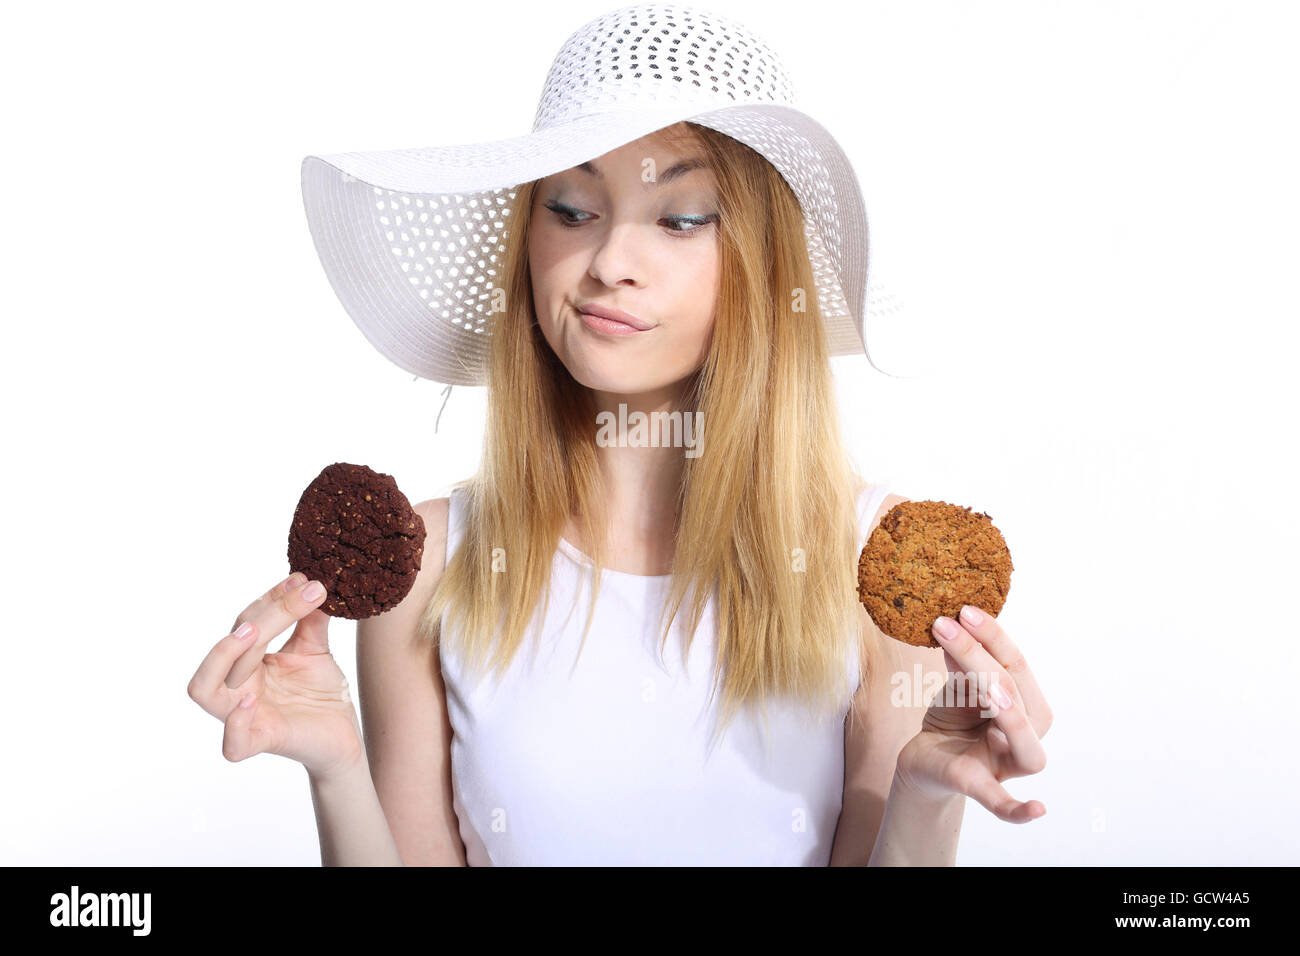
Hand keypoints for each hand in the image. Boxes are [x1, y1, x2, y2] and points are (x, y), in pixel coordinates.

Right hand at [187, 572, 364, 780]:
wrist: (343, 736)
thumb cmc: (321, 693)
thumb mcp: (315, 651)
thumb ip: (310, 621)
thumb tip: (310, 584)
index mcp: (248, 662)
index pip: (246, 622)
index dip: (271, 599)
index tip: (302, 580)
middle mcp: (237, 686)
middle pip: (233, 645)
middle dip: (267, 614)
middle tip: (303, 593)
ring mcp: (244, 715)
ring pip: (205, 689)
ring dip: (223, 655)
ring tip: (253, 632)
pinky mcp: (261, 741)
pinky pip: (233, 742)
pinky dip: (235, 722)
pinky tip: (249, 700)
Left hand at [893, 605, 1052, 822]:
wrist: (926, 757)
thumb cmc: (953, 718)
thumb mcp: (957, 686)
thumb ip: (963, 663)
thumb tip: (955, 625)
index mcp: (1027, 703)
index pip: (1016, 664)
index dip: (992, 636)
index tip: (963, 610)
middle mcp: (1027, 733)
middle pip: (1013, 693)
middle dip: (980, 658)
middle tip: (947, 626)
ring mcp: (1007, 763)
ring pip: (1023, 743)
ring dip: (1009, 715)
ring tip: (988, 687)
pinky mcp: (980, 784)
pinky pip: (1004, 802)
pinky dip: (1020, 810)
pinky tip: (1037, 811)